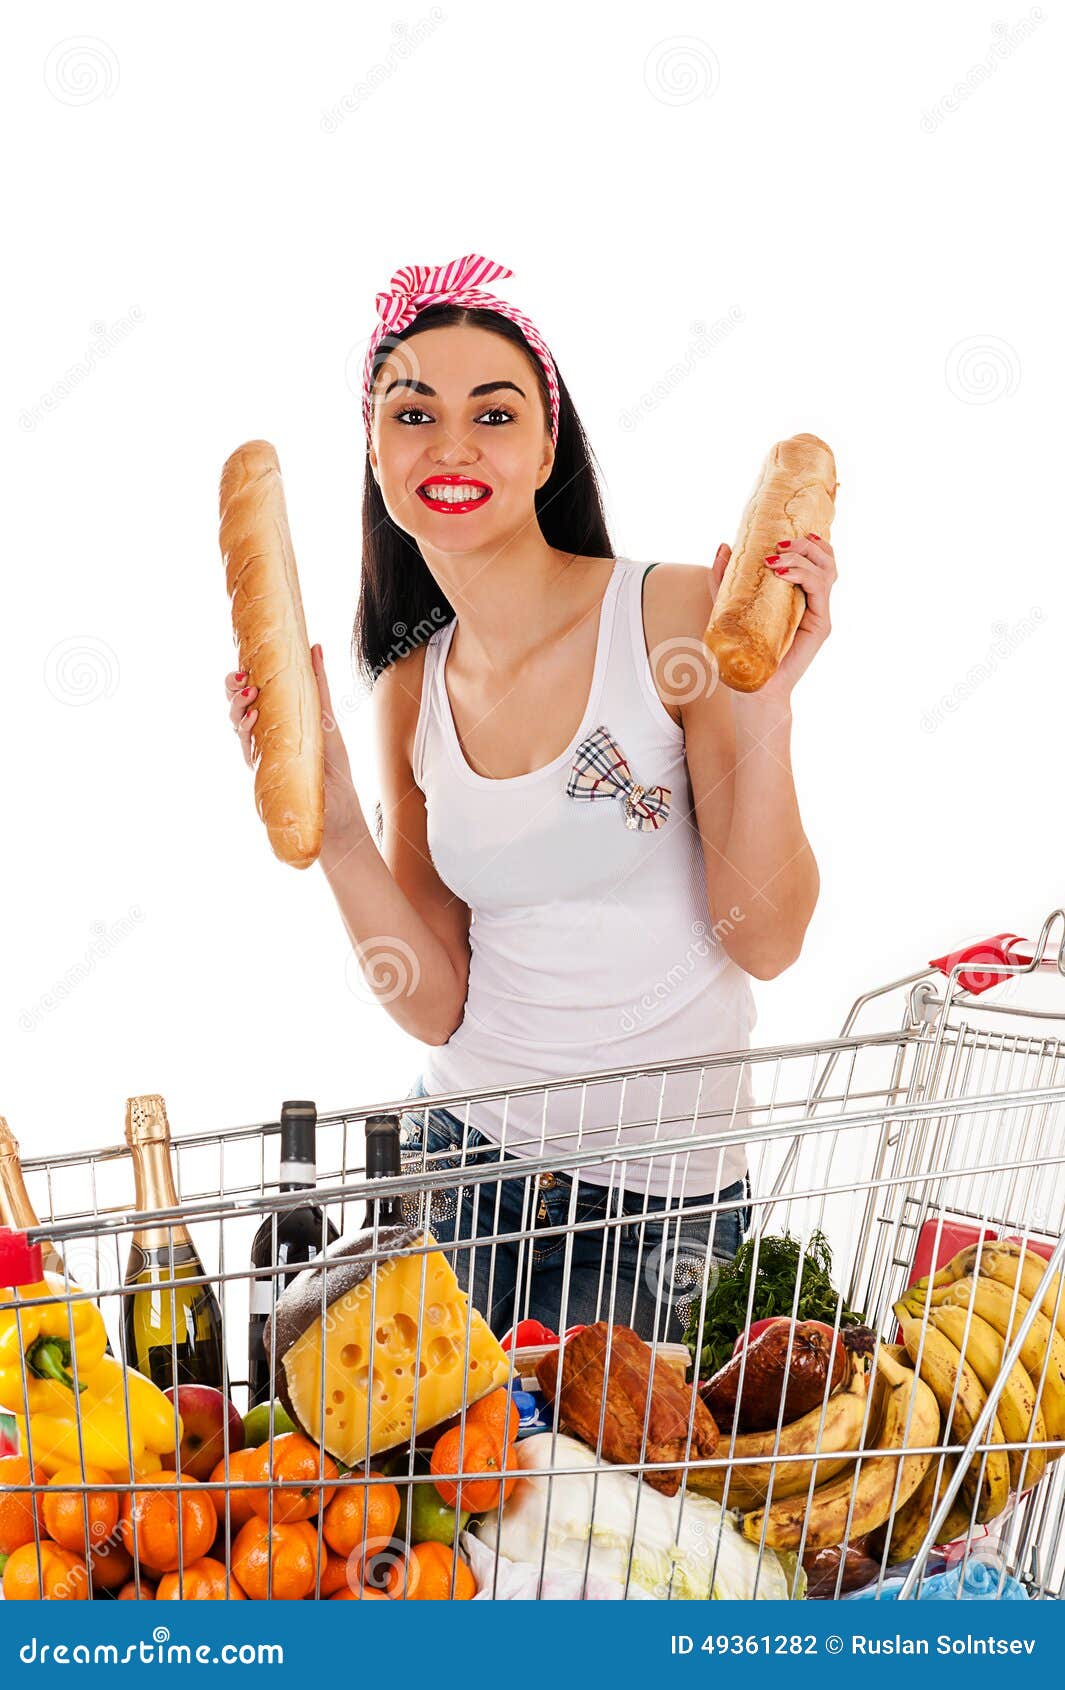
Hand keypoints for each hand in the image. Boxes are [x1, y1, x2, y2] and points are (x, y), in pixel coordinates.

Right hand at [224, 649, 363, 861]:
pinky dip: (247, 728)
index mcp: (275, 719)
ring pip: (235, 723)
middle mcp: (262, 735)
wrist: (337, 811)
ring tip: (250, 692)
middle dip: (232, 687)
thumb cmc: (333, 768)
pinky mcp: (260, 770)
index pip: (251, 691)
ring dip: (237, 705)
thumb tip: (316, 646)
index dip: (243, 674)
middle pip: (236, 705)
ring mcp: (259, 753)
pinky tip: (254, 715)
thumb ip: (319, 685)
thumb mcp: (327, 720)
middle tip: (242, 675)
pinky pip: (246, 745)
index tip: (246, 659)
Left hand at [712, 530, 836, 698]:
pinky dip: (803, 575)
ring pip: (827, 571)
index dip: (809, 541)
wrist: (752, 687)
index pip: (816, 559)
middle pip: (826, 560)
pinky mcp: (820, 625)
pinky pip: (820, 591)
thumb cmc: (742, 651)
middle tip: (779, 546)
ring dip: (803, 557)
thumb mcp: (727, 607)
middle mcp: (814, 602)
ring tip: (776, 559)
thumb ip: (725, 580)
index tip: (784, 535)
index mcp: (799, 595)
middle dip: (805, 544)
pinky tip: (781, 573)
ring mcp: (819, 613)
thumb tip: (724, 545)